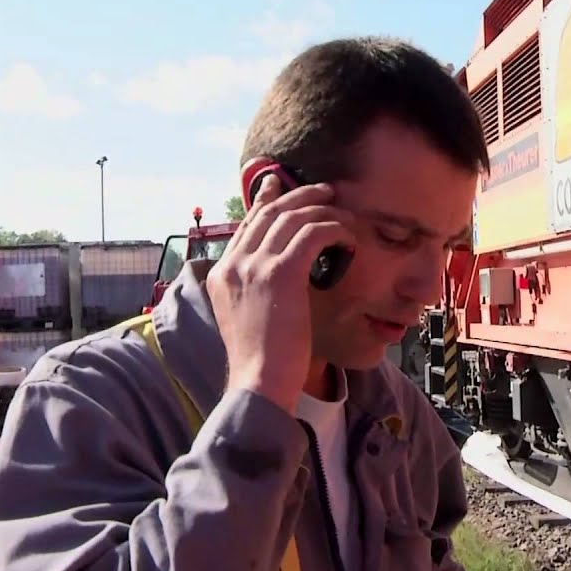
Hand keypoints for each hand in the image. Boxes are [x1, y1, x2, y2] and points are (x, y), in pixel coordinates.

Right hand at [206, 174, 356, 414]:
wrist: (258, 383)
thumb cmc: (260, 362)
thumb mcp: (246, 320)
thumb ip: (252, 294)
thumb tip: (274, 283)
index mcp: (221, 275)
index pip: (246, 227)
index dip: (265, 203)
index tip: (280, 187)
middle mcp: (233, 264)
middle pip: (267, 213)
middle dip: (297, 196)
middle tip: (323, 190)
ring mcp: (254, 266)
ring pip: (291, 218)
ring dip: (322, 210)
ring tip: (343, 212)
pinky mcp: (280, 273)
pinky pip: (311, 234)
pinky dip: (334, 229)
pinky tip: (348, 238)